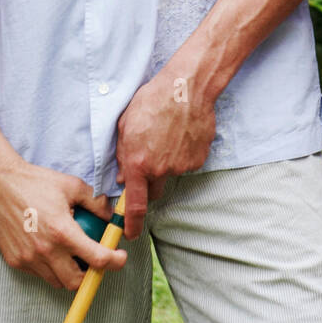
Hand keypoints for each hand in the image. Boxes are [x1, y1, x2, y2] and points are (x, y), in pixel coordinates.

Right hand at [0, 156, 125, 289]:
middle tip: (92, 260)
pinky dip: (48, 267)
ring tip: (68, 253)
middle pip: (77, 282)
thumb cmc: (34, 182)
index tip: (119, 258)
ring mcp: (28, 258)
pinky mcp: (15, 260)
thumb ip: (94, 202)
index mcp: (62, 231)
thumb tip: (110, 216)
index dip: (114, 262)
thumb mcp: (70, 185)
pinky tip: (47, 247)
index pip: (97, 259)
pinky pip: (38, 273)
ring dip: (67, 272)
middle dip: (89, 274)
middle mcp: (46, 250)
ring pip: (56, 281)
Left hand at [115, 70, 215, 237]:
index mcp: (139, 162)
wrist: (186, 89)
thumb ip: (123, 155)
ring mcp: (182, 166)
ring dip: (166, 162)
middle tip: (149, 158)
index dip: (131, 222)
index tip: (130, 233)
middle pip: (153, 190)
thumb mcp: (126, 124)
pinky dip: (182, 153)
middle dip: (149, 183)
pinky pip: (186, 163)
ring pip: (170, 174)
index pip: (134, 204)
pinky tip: (180, 133)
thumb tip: (124, 178)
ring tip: (167, 133)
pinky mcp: (198, 160)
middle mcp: (161, 169)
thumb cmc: (152, 100)